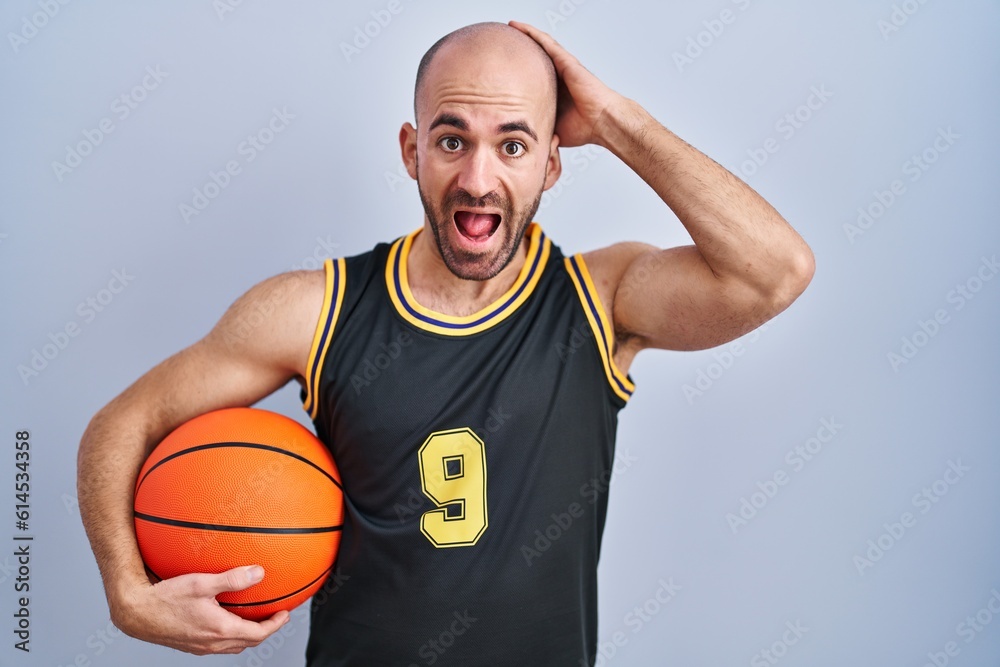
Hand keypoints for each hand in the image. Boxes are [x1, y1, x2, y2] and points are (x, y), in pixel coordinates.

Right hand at [112, 565, 289, 654]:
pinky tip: (225, 618)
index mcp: (220, 630)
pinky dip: (230, 634)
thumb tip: (259, 572)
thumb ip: (232, 579)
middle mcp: (212, 643)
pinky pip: (218, 644)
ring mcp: (200, 646)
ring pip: (233, 645)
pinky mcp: (190, 644)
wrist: (135, 613)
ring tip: (254, 618)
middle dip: (265, 630)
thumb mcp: (202, 583)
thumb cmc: (165, 598)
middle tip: (274, 616)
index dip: (275, 625)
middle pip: (248, 642)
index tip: (285, 614)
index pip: (258, 634)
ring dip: (247, 634)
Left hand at [509, 20, 625, 147]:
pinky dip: (532, 33)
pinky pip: (546, 43)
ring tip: (509, 27)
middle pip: (535, 59)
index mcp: (554, 91)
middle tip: (502, 45)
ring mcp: (562, 67)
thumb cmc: (583, 129)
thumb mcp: (551, 128)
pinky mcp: (566, 61)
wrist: (601, 122)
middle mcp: (558, 76)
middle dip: (520, 51)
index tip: (501, 70)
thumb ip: (537, 128)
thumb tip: (519, 139)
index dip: (518, 72)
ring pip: (540, 46)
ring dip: (524, 35)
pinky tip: (519, 26)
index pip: (532, 77)